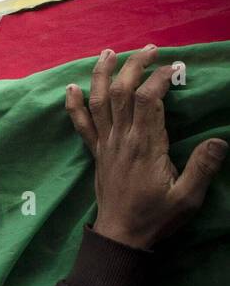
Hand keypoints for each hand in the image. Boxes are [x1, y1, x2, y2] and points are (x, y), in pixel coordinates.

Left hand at [65, 45, 226, 248]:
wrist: (121, 237)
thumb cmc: (156, 217)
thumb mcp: (188, 197)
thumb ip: (202, 167)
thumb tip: (221, 141)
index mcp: (144, 145)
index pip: (147, 99)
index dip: (159, 78)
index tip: (175, 67)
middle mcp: (120, 139)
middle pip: (120, 92)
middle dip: (134, 66)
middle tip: (150, 48)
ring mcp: (105, 144)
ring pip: (99, 102)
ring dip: (102, 74)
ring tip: (109, 52)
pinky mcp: (96, 153)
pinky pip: (81, 124)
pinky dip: (74, 104)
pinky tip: (71, 87)